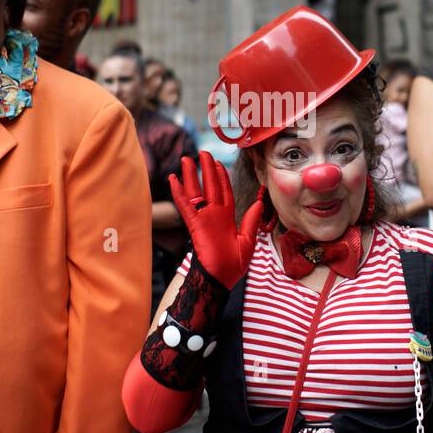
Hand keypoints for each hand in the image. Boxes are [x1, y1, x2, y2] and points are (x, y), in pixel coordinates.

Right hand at [169, 151, 263, 287]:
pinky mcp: (195, 224)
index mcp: (228, 218)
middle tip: (203, 153)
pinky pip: (186, 205)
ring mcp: (204, 218)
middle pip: (210, 186)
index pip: (224, 191)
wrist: (220, 279)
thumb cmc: (233, 265)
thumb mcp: (248, 241)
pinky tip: (173, 179)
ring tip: (186, 159)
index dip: (221, 177)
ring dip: (191, 175)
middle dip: (207, 169)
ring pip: (196, 191)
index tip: (218, 163)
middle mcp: (214, 214)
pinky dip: (179, 192)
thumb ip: (251, 221)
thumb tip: (259, 203)